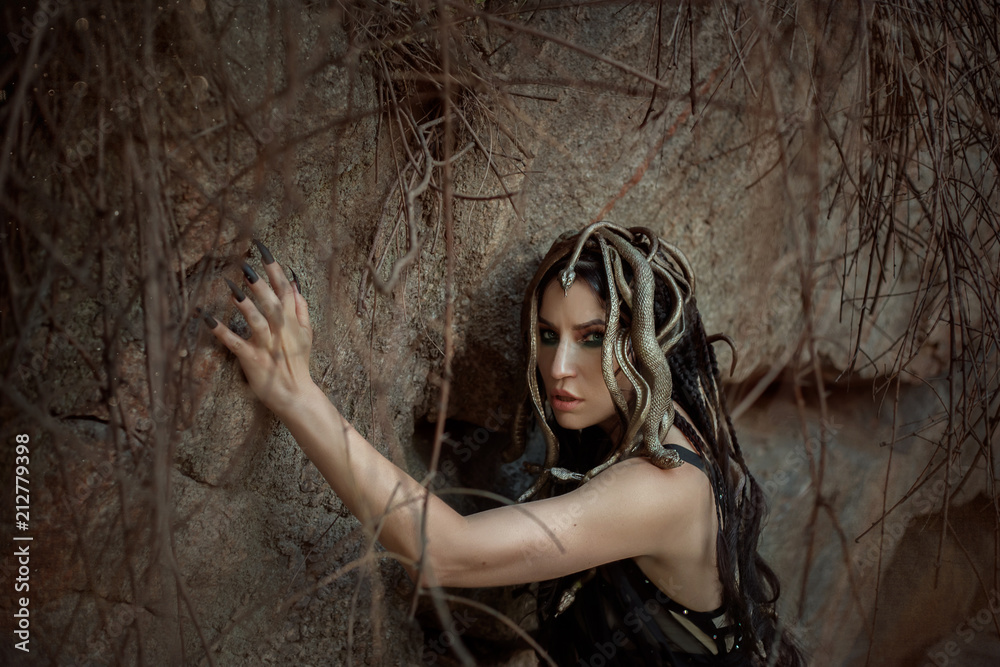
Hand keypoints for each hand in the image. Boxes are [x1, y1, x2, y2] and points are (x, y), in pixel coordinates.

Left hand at [204, 242, 315, 416]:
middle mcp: (281, 331)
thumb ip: (301, 307)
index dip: (274, 269)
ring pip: (257, 323)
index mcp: (292, 322)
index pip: (285, 290)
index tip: (262, 250)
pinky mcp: (253, 360)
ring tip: (232, 288)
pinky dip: (221, 332)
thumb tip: (294, 281)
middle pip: (272, 304)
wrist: (298, 395)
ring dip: (245, 306)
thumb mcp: (306, 333)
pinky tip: (206, 318)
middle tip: (246, 266)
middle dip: (260, 285)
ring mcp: (267, 347)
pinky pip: (236, 345)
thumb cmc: (298, 362)